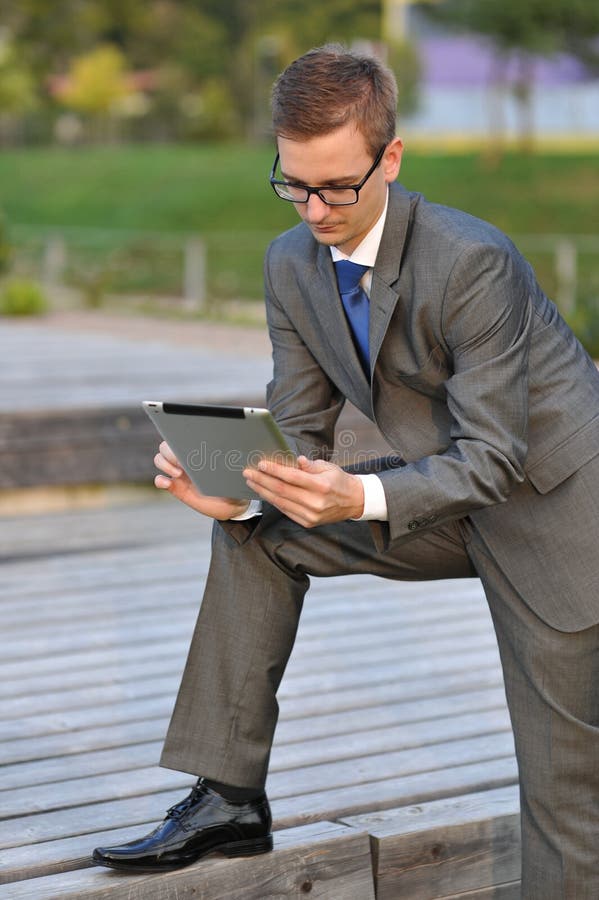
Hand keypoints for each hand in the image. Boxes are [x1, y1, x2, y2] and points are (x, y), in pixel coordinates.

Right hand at [154, 441, 249, 519]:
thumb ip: (228, 461)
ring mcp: (179, 473)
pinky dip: (160, 480)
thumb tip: (228, 447)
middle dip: (170, 453)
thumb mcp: (233, 470)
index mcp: (198, 452)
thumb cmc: (233, 482)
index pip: (181, 436)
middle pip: (166, 447)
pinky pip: (160, 480)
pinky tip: (167, 484)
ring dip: (165, 464)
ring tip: (178, 473)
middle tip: (182, 463)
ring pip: (160, 460)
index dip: (178, 439)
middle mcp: (186, 460)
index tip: (186, 447)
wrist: (232, 503)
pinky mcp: (176, 487)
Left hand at [244, 455, 363, 527]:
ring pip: (280, 502)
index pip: (292, 477)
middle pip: (282, 490)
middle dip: (262, 480)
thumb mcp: (328, 467)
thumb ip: (310, 465)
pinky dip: (273, 501)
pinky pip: (285, 511)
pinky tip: (264, 493)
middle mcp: (315, 502)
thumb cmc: (339, 481)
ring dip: (263, 491)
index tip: (260, 464)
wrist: (354, 501)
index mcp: (321, 486)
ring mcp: (310, 515)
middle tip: (248, 473)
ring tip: (251, 482)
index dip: (274, 470)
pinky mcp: (307, 522)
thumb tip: (295, 460)